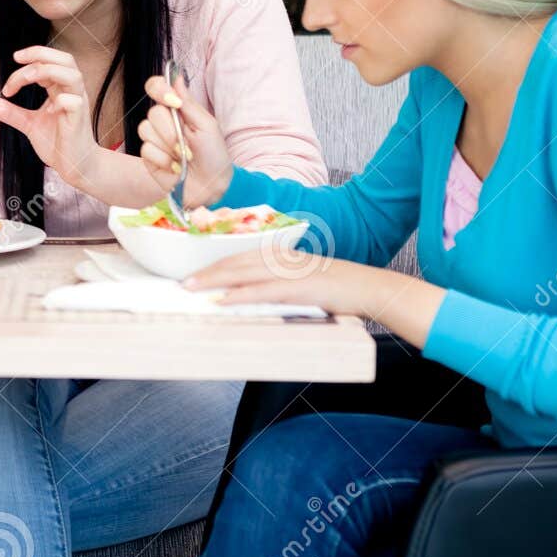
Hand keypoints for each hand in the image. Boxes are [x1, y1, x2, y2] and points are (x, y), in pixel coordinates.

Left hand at [0, 46, 101, 189]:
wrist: (74, 165)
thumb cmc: (56, 141)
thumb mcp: (28, 123)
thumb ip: (9, 111)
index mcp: (60, 88)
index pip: (48, 62)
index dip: (28, 61)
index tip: (8, 82)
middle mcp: (71, 91)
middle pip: (65, 59)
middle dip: (40, 53)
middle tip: (17, 59)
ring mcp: (78, 103)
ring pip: (73, 74)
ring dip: (47, 71)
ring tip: (27, 79)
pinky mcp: (80, 119)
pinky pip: (74, 102)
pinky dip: (60, 101)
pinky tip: (47, 112)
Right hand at [136, 73, 231, 205]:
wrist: (211, 186)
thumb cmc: (214, 155)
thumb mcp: (206, 125)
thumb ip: (188, 102)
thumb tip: (176, 76)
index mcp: (178, 110)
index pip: (157, 87)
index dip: (158, 88)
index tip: (173, 101)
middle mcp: (164, 122)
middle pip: (153, 112)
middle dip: (171, 130)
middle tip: (186, 144)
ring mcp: (155, 140)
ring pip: (146, 130)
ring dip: (169, 146)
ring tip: (183, 158)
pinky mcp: (149, 157)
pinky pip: (146, 150)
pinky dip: (164, 160)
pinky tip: (176, 168)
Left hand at [182, 252, 445, 343]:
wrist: (373, 288)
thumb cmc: (342, 290)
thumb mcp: (308, 281)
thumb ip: (284, 285)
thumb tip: (260, 294)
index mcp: (284, 256)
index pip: (242, 257)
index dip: (217, 263)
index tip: (196, 271)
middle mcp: (284, 260)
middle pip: (236, 262)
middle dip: (208, 271)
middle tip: (183, 282)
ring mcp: (291, 272)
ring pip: (243, 274)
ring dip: (215, 281)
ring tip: (192, 289)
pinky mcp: (299, 288)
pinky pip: (263, 291)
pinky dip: (240, 295)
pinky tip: (223, 300)